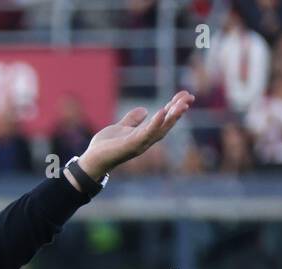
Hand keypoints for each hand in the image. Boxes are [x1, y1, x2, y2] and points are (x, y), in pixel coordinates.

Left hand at [71, 90, 194, 182]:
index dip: (174, 108)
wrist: (91, 160)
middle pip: (166, 124)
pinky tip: (162, 112)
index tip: (184, 95)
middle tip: (189, 97)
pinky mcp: (130, 146)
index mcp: (144, 135)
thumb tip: (144, 110)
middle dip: (178, 111)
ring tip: (182, 104)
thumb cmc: (105, 146)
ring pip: (160, 130)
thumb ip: (132, 120)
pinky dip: (155, 124)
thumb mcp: (120, 127)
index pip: (163, 119)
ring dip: (172, 117)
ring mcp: (139, 144)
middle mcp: (145, 140)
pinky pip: (146, 134)